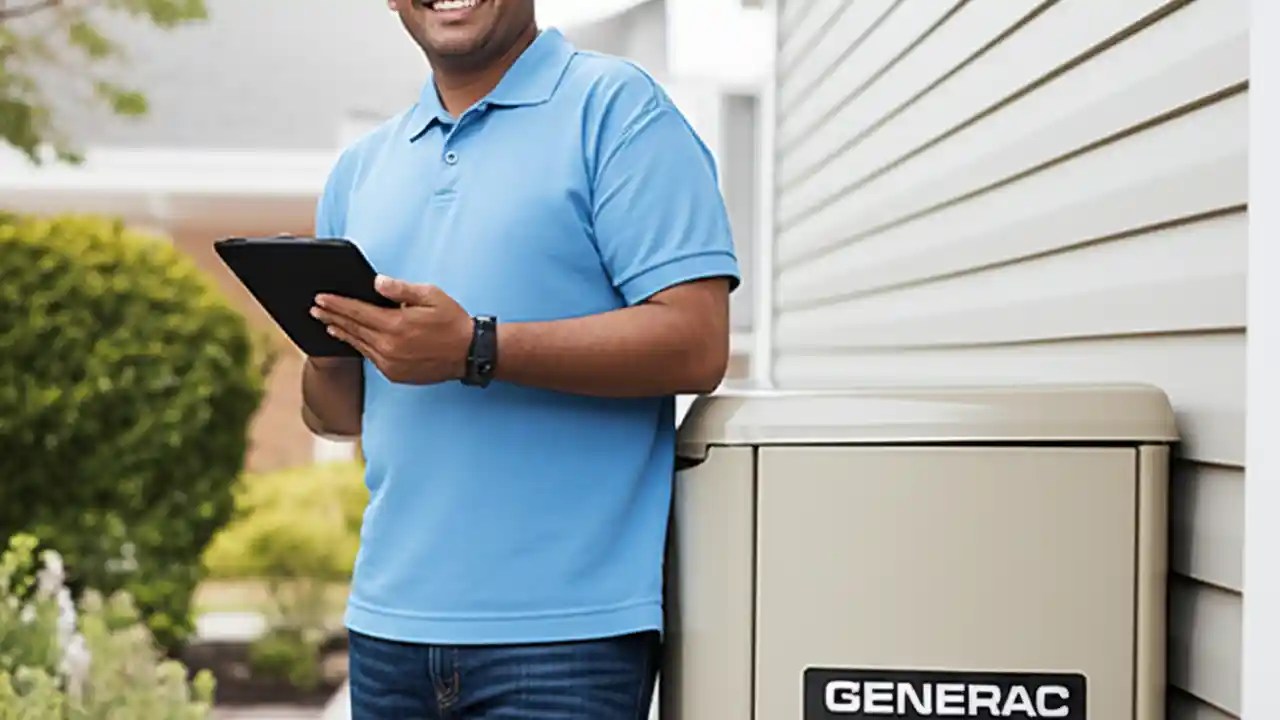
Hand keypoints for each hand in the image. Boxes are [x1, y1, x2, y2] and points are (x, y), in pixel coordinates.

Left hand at [311, 276, 473, 384]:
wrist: (469, 354)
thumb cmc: (452, 321)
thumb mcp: (431, 296)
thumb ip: (401, 289)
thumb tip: (376, 282)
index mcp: (395, 325)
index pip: (356, 311)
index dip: (336, 304)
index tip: (320, 298)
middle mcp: (388, 347)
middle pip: (352, 328)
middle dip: (332, 316)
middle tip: (314, 309)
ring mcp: (390, 363)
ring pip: (358, 345)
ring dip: (341, 332)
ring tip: (327, 324)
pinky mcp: (395, 374)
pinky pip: (370, 358)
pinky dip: (358, 347)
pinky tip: (353, 340)